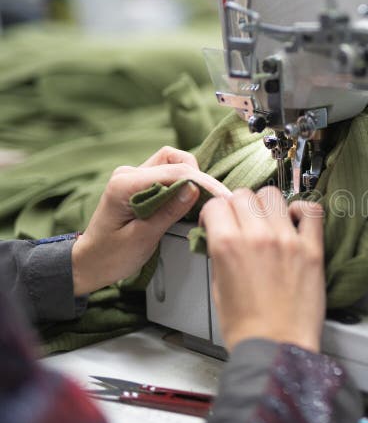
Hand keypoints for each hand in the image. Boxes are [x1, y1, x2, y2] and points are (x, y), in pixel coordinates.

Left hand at [71, 146, 231, 295]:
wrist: (90, 263)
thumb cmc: (111, 256)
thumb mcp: (143, 238)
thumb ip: (168, 211)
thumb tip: (195, 188)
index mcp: (125, 184)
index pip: (173, 172)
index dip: (202, 182)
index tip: (223, 198)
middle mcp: (128, 173)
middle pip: (175, 159)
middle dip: (199, 176)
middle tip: (216, 200)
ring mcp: (133, 176)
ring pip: (173, 162)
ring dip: (192, 177)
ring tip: (205, 199)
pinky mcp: (139, 183)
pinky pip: (167, 173)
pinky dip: (184, 182)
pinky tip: (193, 199)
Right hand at [199, 187, 324, 351]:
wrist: (276, 348)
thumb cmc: (247, 328)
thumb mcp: (217, 288)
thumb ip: (219, 255)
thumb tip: (221, 238)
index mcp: (227, 245)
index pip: (217, 205)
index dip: (215, 213)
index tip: (219, 222)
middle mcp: (257, 236)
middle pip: (244, 195)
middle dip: (238, 207)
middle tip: (243, 223)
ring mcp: (287, 240)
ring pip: (273, 195)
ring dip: (266, 205)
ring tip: (268, 221)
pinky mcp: (312, 249)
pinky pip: (311, 210)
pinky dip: (302, 209)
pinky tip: (295, 219)